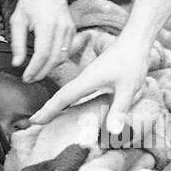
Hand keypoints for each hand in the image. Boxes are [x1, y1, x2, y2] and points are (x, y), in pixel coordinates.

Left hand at [10, 0, 75, 81]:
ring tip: (37, 73)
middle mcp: (61, 28)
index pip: (42, 54)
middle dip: (42, 72)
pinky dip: (57, 60)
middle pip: (54, 59)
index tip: (26, 77)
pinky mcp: (72, 30)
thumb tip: (17, 63)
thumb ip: (18, 43)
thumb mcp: (18, 20)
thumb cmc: (32, 0)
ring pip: (63, 57)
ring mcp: (69, 29)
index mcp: (46, 25)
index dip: (34, 69)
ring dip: (50, 68)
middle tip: (30, 79)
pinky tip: (47, 63)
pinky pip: (67, 50)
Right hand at [29, 35, 149, 129]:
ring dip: (58, 103)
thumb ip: (119, 109)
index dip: (48, 110)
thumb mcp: (128, 88)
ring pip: (69, 92)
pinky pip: (79, 90)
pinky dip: (71, 99)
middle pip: (62, 95)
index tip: (34, 120)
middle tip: (34, 121)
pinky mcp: (97, 75)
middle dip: (48, 108)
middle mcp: (85, 78)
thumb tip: (112, 131)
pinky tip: (73, 103)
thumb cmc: (131, 61)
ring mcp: (90, 76)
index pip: (62, 98)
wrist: (136, 40)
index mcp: (87, 81)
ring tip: (49, 115)